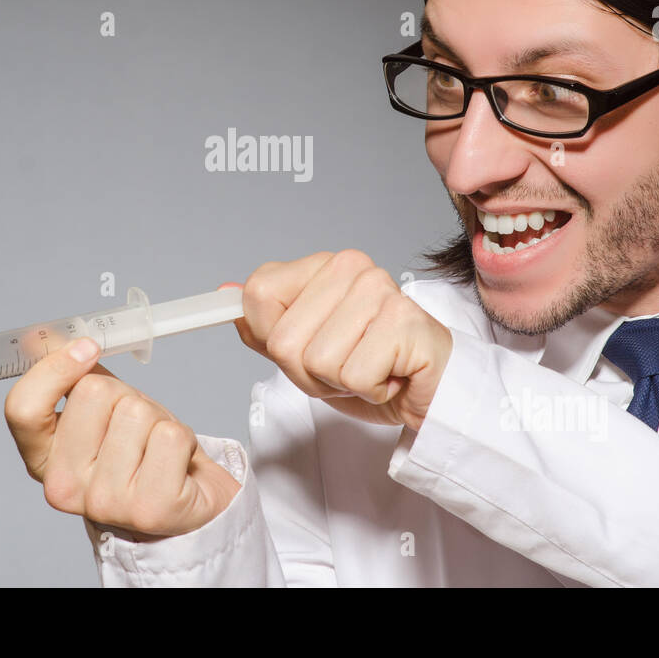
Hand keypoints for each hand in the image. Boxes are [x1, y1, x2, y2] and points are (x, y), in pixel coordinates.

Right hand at [4, 338, 240, 538]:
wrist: (185, 500)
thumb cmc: (138, 449)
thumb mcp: (100, 410)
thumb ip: (70, 375)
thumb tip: (35, 337)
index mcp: (42, 460)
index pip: (23, 407)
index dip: (55, 369)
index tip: (87, 349)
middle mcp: (64, 488)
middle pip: (93, 393)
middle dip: (124, 395)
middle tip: (136, 427)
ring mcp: (106, 504)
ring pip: (137, 412)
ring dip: (157, 419)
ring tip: (156, 447)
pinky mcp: (152, 509)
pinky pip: (171, 436)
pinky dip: (183, 438)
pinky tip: (176, 464)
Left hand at [228, 250, 453, 430]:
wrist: (432, 391)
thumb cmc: (373, 367)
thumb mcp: (306, 350)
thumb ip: (266, 325)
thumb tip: (225, 291)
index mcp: (325, 265)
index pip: (258, 294)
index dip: (272, 337)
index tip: (307, 345)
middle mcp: (353, 268)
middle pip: (283, 339)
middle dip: (308, 372)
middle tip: (347, 367)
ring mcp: (380, 292)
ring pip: (315, 361)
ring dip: (339, 384)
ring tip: (370, 370)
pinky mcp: (402, 323)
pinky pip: (352, 376)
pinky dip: (368, 392)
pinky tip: (390, 376)